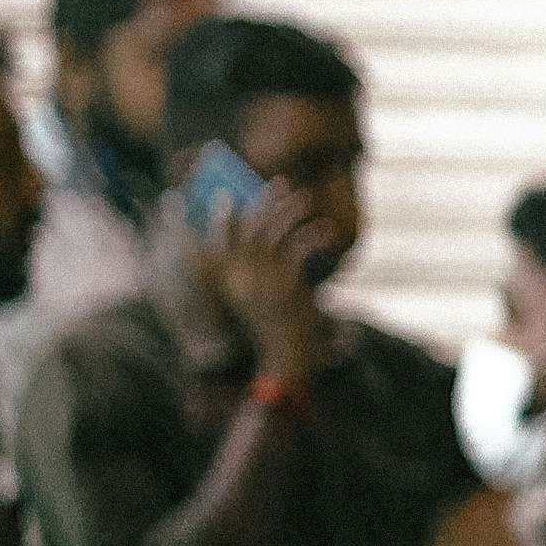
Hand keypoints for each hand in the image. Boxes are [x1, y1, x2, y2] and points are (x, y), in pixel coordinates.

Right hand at [215, 192, 341, 387]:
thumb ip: (259, 271)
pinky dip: (314, 234)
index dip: (222, 218)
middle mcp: (241, 279)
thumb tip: (270, 237)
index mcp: (230, 282)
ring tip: (307, 200)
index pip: (219, 242)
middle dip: (265, 202)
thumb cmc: (276, 328)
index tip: (225, 196)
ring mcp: (262, 281)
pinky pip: (299, 247)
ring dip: (291, 211)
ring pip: (274, 232)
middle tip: (279, 184)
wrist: (286, 360)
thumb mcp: (260, 299)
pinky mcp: (287, 286)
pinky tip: (326, 230)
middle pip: (250, 229)